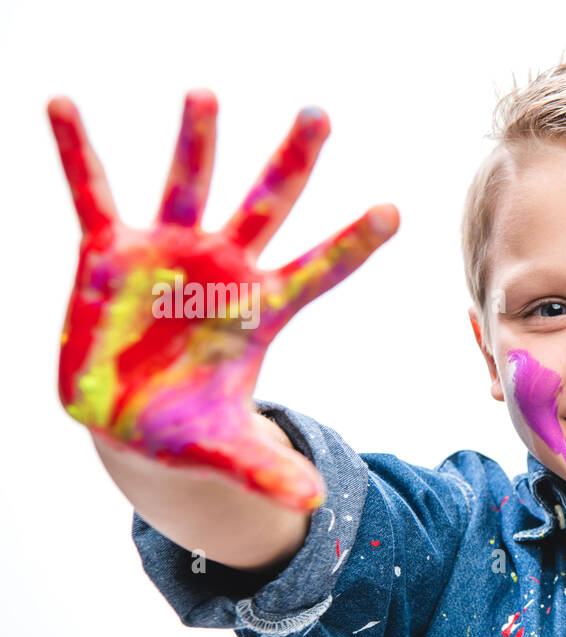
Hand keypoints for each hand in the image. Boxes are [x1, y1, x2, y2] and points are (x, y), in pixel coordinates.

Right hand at [50, 90, 398, 509]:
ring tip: (205, 93)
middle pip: (266, 208)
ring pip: (187, 188)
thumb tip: (310, 505)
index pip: (318, 272)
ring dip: (194, 143)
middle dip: (292, 164)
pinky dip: (75, 154)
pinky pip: (90, 196)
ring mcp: (166, 257)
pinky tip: (60, 105)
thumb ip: (264, 469)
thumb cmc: (188, 429)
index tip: (395, 212)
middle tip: (319, 112)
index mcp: (260, 314)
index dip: (352, 245)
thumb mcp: (225, 452)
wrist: (129, 418)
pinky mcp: (109, 256)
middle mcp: (221, 272)